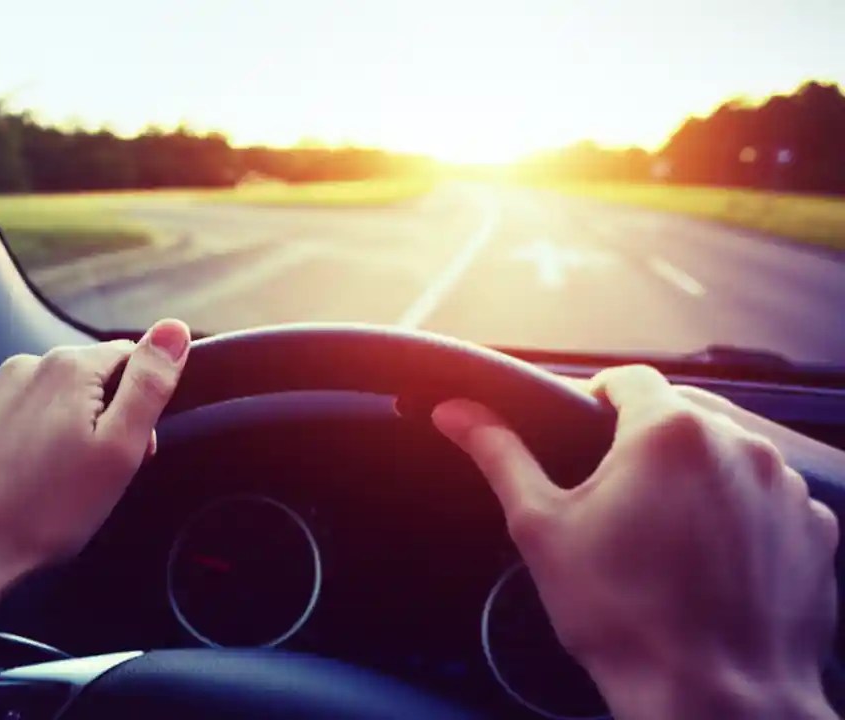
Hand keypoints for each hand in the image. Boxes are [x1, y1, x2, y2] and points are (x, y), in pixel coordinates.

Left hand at [0, 318, 190, 585]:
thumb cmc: (48, 509)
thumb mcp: (119, 449)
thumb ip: (149, 384)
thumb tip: (173, 329)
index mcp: (68, 366)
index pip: (131, 358)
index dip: (142, 404)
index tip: (133, 448)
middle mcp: (27, 365)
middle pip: (93, 379)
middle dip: (105, 419)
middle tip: (98, 475)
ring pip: (57, 399)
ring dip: (70, 430)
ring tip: (61, 482)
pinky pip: (22, 417)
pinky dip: (34, 440)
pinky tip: (30, 480)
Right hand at [433, 365, 837, 718]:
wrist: (713, 700)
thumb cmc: (623, 616)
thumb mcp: (541, 528)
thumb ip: (501, 456)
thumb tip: (456, 413)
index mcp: (668, 431)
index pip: (628, 379)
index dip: (597, 400)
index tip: (584, 432)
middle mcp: (739, 445)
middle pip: (681, 416)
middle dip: (646, 446)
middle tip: (616, 502)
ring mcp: (785, 487)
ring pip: (728, 457)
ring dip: (696, 479)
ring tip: (664, 540)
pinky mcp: (816, 529)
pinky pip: (769, 500)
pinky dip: (741, 517)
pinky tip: (710, 562)